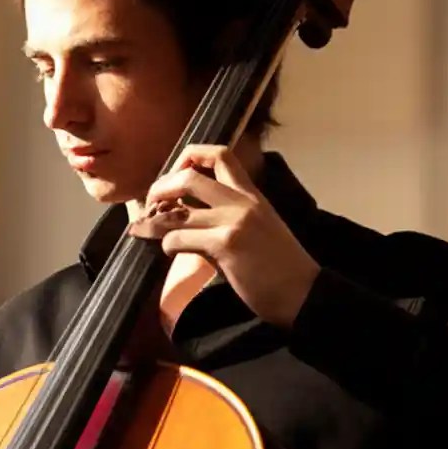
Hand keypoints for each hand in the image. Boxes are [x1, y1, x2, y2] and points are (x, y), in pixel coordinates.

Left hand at [128, 144, 319, 328]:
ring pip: (176, 211)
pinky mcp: (226, 246)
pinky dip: (167, 245)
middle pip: (188, 176)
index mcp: (251, 194)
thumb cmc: (281, 266)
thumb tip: (188, 216)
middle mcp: (241, 202)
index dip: (189, 157)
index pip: (220, 154)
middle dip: (160, 188)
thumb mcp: (259, 228)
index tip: (175, 174)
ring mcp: (233, 222)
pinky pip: (179, 238)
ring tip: (142, 230)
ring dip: (153, 222)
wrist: (305, 294)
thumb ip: (228, 216)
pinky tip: (170, 252)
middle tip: (151, 205)